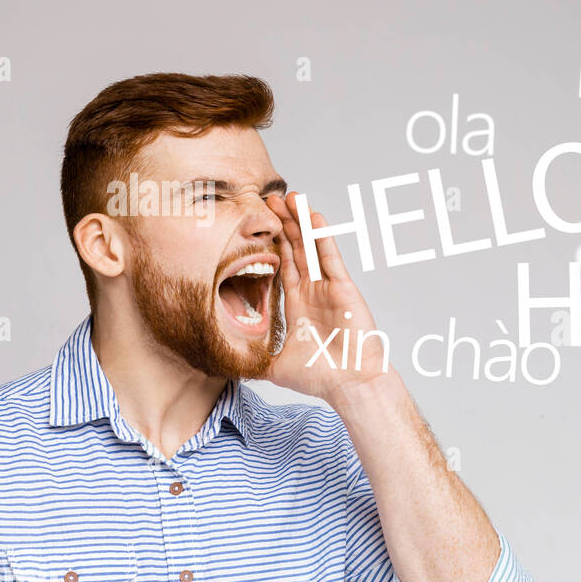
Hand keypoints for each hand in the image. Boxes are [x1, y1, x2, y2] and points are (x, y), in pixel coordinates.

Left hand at [264, 191, 394, 399]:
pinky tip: (313, 218)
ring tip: (291, 197)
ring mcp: (328, 289)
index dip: (273, 244)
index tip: (263, 224)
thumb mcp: (276, 367)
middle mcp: (313, 293)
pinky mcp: (343, 289)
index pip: (283, 266)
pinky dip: (322, 237)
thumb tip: (230, 365)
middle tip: (271, 198)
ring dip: (300, 222)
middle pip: (295, 250)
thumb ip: (256, 359)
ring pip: (311, 247)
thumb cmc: (321, 378)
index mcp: (297, 306)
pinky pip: (330, 258)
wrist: (349, 384)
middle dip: (283, 224)